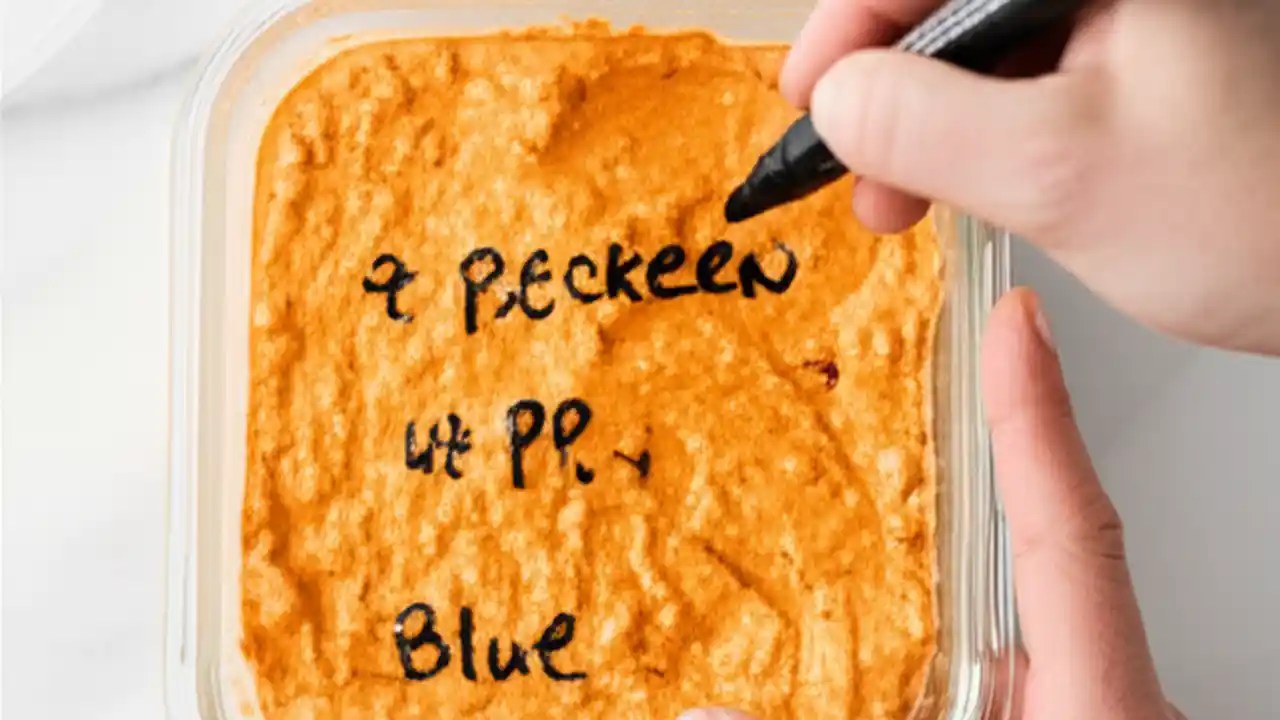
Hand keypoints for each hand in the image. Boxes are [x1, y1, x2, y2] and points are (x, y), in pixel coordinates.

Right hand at [678, 290, 1185, 719]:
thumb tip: (703, 713)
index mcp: (1099, 712)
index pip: (1068, 538)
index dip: (1034, 420)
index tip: (1016, 323)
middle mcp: (1107, 701)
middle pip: (1059, 549)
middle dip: (1011, 447)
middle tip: (969, 345)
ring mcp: (1088, 710)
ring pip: (1034, 603)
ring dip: (969, 535)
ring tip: (904, 466)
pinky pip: (1021, 652)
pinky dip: (959, 613)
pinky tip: (902, 613)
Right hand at [783, 0, 1279, 355]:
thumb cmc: (1261, 214)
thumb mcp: (1058, 172)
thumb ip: (924, 124)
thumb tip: (840, 99)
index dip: (845, 29)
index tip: (806, 97)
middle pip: (951, 8)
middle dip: (887, 93)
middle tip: (859, 171)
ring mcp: (1130, 24)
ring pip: (985, 53)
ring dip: (929, 128)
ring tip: (908, 201)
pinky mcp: (1138, 68)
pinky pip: (1028, 85)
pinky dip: (981, 140)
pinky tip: (972, 188)